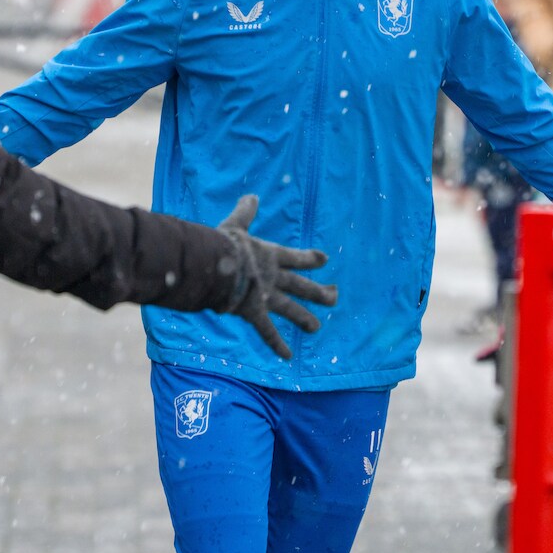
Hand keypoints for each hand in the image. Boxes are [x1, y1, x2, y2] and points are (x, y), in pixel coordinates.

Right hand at [216, 194, 337, 358]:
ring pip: (290, 309)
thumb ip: (245, 213)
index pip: (295, 257)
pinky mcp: (254, 311)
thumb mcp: (235, 225)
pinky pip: (267, 331)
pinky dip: (276, 344)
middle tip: (335, 296)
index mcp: (269, 255)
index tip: (325, 259)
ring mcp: (266, 296)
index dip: (310, 258)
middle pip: (301, 285)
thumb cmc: (223, 244)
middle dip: (318, 291)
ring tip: (316, 327)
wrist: (217, 266)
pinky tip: (288, 356)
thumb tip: (253, 195)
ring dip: (304, 318)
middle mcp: (273, 276)